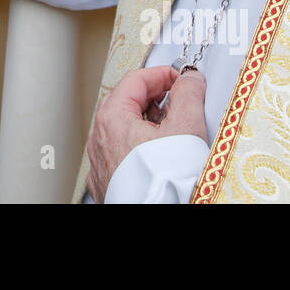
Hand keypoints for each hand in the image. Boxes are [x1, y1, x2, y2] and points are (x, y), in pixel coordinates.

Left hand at [85, 65, 206, 202]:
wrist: (158, 215)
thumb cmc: (165, 181)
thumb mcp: (185, 129)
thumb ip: (188, 96)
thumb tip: (190, 80)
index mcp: (112, 118)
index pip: (135, 80)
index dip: (161, 75)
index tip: (181, 77)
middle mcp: (99, 139)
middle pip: (126, 102)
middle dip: (154, 97)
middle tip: (179, 100)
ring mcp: (100, 162)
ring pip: (122, 129)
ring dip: (148, 122)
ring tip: (173, 129)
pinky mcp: (107, 181)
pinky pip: (121, 152)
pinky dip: (140, 144)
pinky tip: (160, 154)